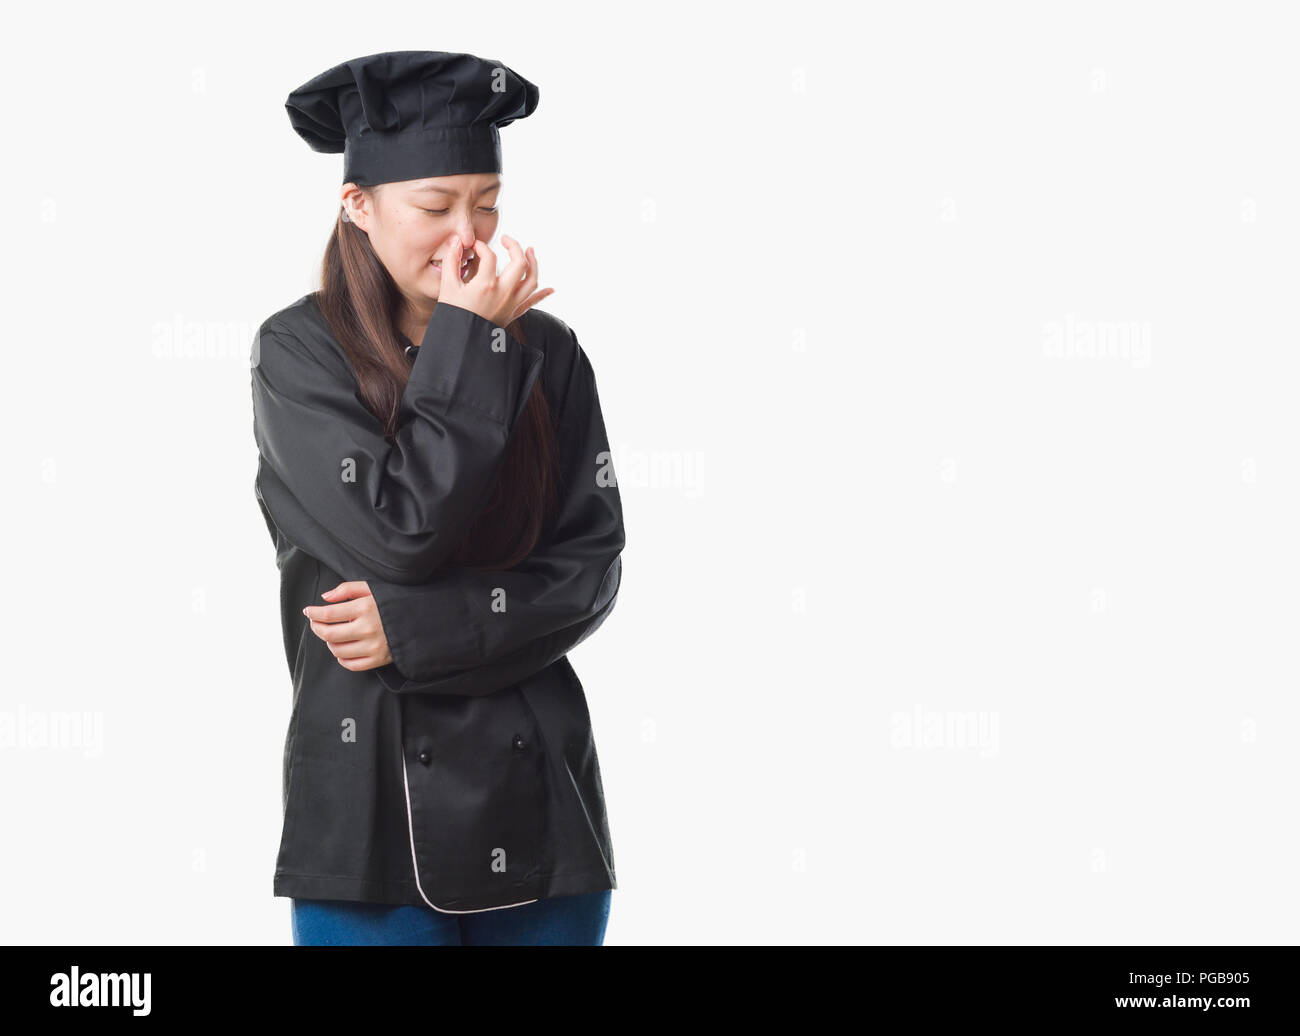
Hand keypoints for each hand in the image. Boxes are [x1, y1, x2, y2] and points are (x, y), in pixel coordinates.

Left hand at [302, 581, 393, 672]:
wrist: (421, 619)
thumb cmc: (394, 601)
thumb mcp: (373, 589)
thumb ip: (347, 589)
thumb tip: (324, 597)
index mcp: (365, 608)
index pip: (328, 614)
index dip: (313, 613)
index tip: (308, 611)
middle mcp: (367, 629)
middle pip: (329, 634)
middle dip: (317, 628)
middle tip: (316, 623)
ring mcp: (373, 646)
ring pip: (337, 650)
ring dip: (329, 642)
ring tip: (332, 634)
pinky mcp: (378, 659)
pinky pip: (351, 664)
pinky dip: (341, 658)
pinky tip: (343, 649)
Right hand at [434, 233, 554, 326]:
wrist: (462, 342)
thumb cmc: (453, 315)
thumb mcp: (447, 287)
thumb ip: (451, 261)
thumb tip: (457, 241)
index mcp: (486, 285)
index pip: (489, 256)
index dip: (481, 246)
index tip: (474, 246)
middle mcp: (503, 293)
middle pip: (519, 263)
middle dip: (515, 247)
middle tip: (505, 239)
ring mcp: (512, 304)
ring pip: (532, 280)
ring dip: (534, 264)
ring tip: (530, 251)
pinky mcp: (514, 313)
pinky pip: (532, 302)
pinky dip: (542, 295)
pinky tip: (550, 289)